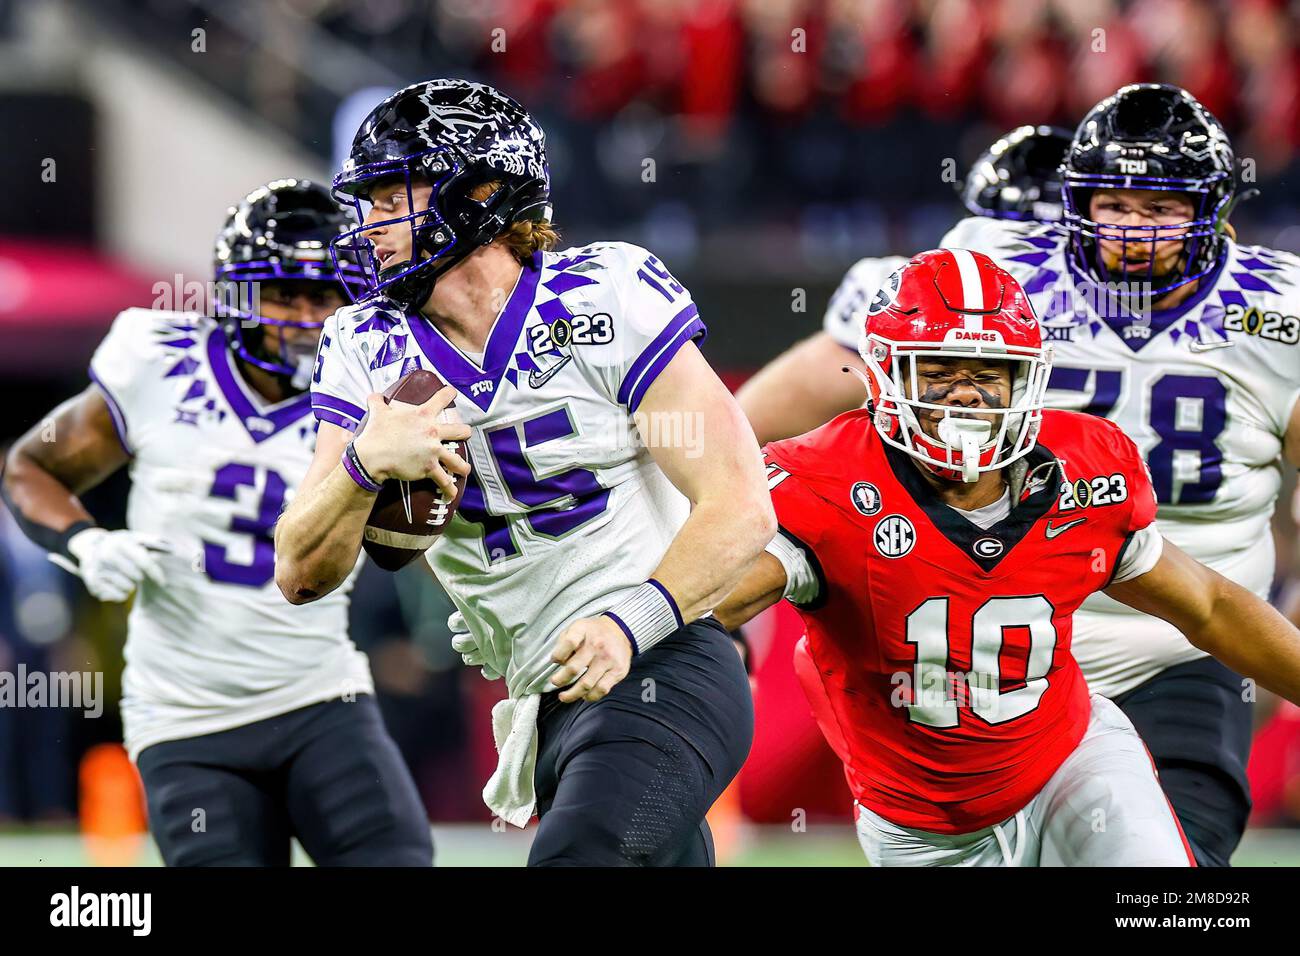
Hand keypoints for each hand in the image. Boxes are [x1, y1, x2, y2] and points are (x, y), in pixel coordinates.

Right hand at [66, 528, 169, 602]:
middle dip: (140, 577)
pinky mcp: (93, 582)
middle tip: (136, 573)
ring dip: (131, 586)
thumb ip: (154, 542)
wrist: (90, 547)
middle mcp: (107, 554)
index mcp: (120, 543)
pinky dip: (122, 594)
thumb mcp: (135, 537)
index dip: (155, 573)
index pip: (143, 562)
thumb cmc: (122, 544)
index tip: (162, 582)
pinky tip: (117, 585)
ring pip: (128, 588)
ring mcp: (98, 569)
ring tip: (125, 577)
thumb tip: (174, 548)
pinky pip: (118, 596)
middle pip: (137, 576)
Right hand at [352, 385, 471, 497]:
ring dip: (463, 466)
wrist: (373, 456)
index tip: (453, 393)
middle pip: (460, 431)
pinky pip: (444, 481)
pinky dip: (450, 489)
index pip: (443, 398)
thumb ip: (378, 402)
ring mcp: (433, 451)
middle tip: (465, 435)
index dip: (450, 393)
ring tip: (465, 469)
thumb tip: (374, 396)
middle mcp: (433, 432)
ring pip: (458, 460)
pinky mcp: (429, 468)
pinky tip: (453, 494)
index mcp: (423, 414)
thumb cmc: (376, 433)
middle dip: (465, 433)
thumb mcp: (378, 412)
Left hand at [549, 615, 633, 702]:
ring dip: (572, 694)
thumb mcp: (576, 627)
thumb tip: (557, 661)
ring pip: (586, 684)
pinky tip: (584, 695)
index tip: (554, 661)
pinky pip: (601, 689)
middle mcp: (597, 644)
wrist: (619, 631)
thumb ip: (564, 641)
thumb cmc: (594, 632)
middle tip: (555, 682)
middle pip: (573, 668)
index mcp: (584, 630)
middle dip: (560, 679)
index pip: (568, 643)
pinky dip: (591, 696)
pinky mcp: (618, 671)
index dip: (558, 655)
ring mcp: (608, 659)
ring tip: (564, 696)